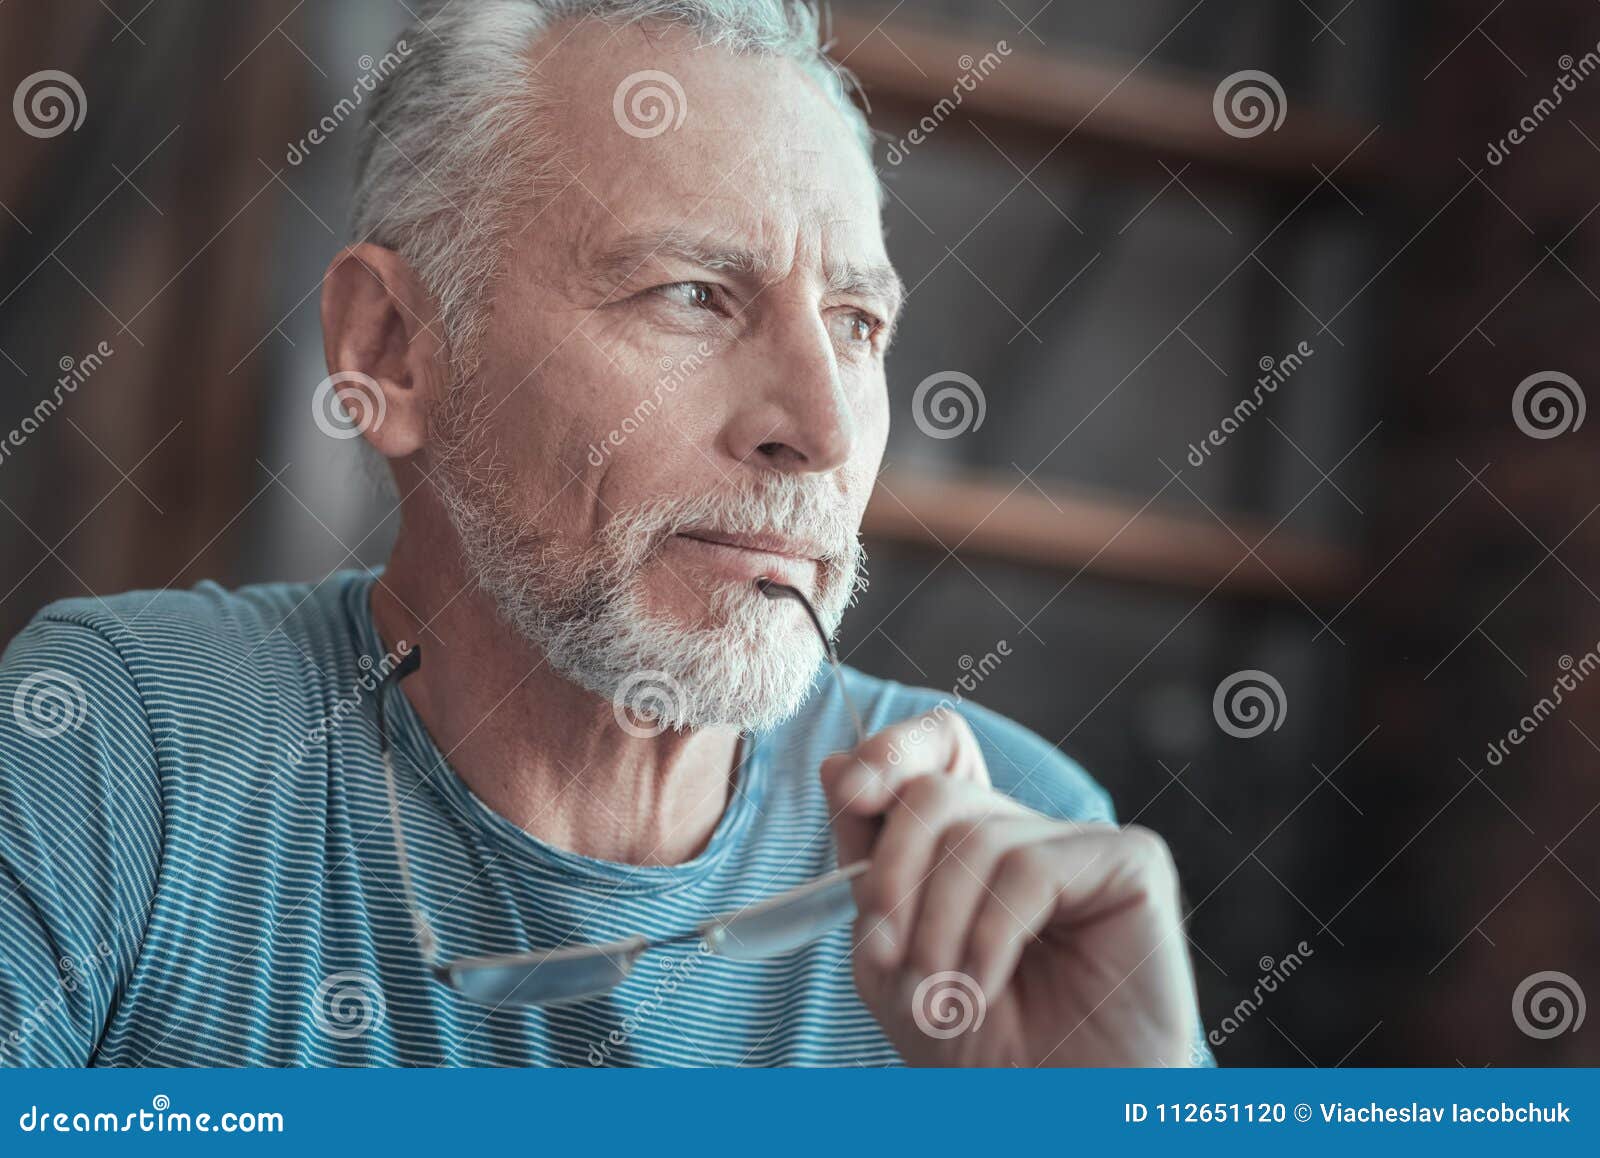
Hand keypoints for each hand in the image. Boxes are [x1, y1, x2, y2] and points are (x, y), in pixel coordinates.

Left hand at [820, 709, 1200, 1066]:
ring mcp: (1082, 845)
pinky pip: (1030, 867)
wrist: (1052, 1115)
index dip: (892, 753)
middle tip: (891, 954)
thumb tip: (838, 765)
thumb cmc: (982, 1050)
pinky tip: (985, 985)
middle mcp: (1030, 832)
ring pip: (974, 834)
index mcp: (975, 844)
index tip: (854, 793)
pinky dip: (989, 935)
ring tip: (944, 993)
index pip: (938, 749)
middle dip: (892, 876)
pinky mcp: (1131, 863)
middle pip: (935, 793)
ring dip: (937, 926)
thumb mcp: (892, 956)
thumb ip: (867, 864)